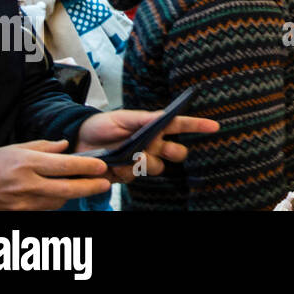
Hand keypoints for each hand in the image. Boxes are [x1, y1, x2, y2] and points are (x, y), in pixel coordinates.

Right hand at [0, 140, 110, 209]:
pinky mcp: (21, 212)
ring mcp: (25, 201)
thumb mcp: (15, 148)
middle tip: (105, 184)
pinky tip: (61, 194)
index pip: (66, 166)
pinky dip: (57, 201)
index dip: (87, 167)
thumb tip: (66, 145)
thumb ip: (44, 146)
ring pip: (59, 201)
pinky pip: (46, 208)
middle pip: (68, 189)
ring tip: (85, 186)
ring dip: (74, 194)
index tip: (101, 167)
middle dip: (90, 187)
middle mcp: (28, 184)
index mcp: (28, 163)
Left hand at [76, 110, 219, 183]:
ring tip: (130, 156)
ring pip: (158, 167)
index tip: (215, 127)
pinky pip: (136, 177)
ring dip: (147, 162)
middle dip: (174, 152)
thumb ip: (145, 118)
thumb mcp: (123, 117)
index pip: (181, 125)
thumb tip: (165, 116)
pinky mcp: (127, 175)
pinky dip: (126, 171)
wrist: (78, 141)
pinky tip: (115, 164)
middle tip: (159, 147)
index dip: (198, 126)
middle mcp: (152, 145)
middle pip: (177, 153)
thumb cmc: (102, 124)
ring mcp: (141, 160)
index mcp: (154, 127)